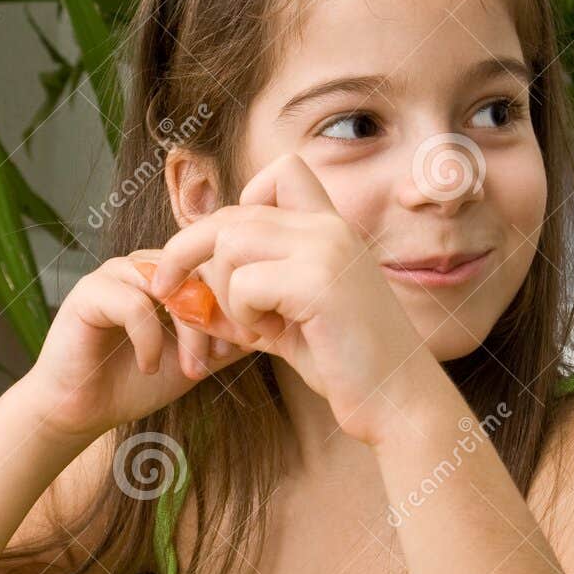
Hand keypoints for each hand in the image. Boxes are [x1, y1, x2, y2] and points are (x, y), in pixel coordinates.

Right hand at [21, 252, 260, 442]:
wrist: (83, 410)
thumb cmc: (137, 382)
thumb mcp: (198, 359)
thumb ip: (230, 339)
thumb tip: (278, 326)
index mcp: (173, 274)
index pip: (219, 267)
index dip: (236, 304)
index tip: (243, 346)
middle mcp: (146, 265)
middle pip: (199, 270)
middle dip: (216, 319)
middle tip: (217, 360)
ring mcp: (116, 274)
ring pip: (170, 286)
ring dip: (188, 331)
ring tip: (189, 369)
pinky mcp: (89, 292)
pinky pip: (133, 304)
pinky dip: (149, 339)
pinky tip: (148, 367)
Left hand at [149, 153, 432, 445]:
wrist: (398, 400)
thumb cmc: (345, 363)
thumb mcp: (287, 318)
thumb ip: (245, 294)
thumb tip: (178, 287)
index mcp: (332, 228)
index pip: (280, 173)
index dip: (241, 205)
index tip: (228, 253)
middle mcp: (330, 227)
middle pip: (233, 213)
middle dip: (190, 253)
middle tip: (175, 291)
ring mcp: (326, 250)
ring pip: (229, 243)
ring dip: (224, 290)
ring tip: (255, 324)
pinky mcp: (319, 282)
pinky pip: (243, 282)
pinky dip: (242, 315)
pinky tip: (272, 336)